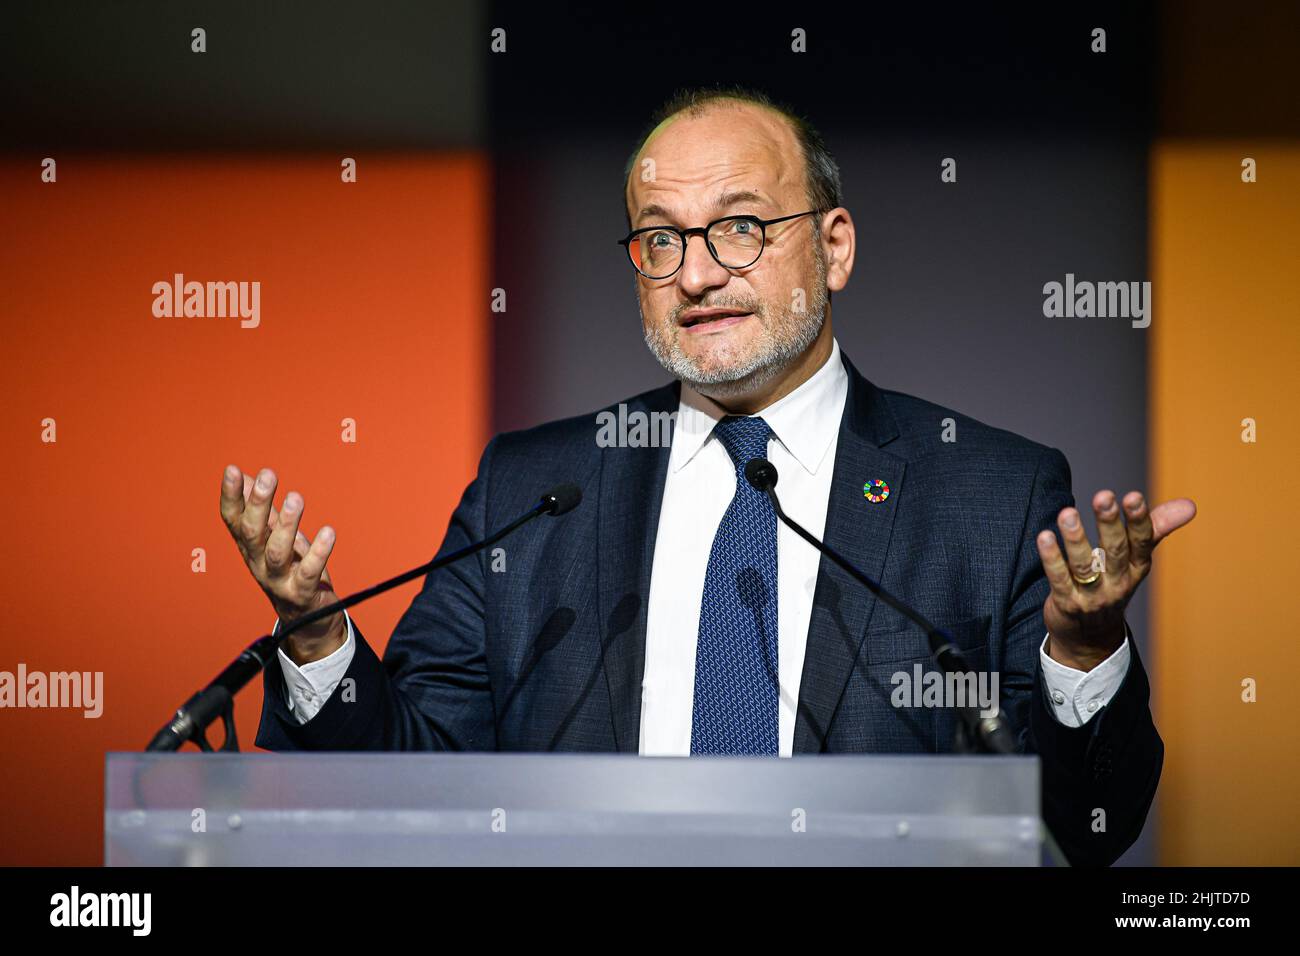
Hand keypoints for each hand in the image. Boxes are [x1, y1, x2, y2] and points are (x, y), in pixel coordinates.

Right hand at [219, 465, 344, 662]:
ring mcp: (279, 580)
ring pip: (277, 553)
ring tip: (295, 498)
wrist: (307, 618)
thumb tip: (243, 476)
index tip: (232, 470)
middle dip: (258, 503)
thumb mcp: (272, 536)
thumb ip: (259, 508)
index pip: (233, 520)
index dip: (230, 497)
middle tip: (268, 475)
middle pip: (252, 533)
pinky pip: (309, 572)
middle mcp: (258, 563)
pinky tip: (328, 532)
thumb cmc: (289, 568)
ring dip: (286, 525)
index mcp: (249, 547)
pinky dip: (318, 552)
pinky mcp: (302, 592)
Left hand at [1035, 490, 1195, 669]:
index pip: (1142, 542)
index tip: (1133, 496)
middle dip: (1109, 523)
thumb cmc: (1113, 583)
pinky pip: (1059, 580)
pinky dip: (1052, 559)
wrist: (1090, 638)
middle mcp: (1118, 582)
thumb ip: (1156, 527)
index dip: (1139, 520)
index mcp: (1137, 567)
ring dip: (1076, 539)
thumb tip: (1190, 505)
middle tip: (1104, 497)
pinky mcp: (1067, 604)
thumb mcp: (1137, 559)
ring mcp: (1093, 596)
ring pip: (1085, 566)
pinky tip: (1044, 537)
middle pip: (1115, 551)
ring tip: (1067, 513)